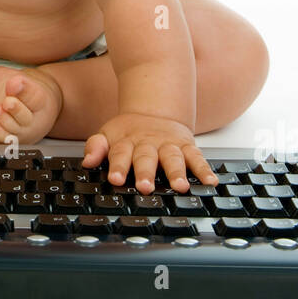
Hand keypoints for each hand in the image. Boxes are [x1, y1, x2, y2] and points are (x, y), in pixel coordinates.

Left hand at [82, 112, 216, 193]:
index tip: (116, 178)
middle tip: (146, 187)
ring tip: (180, 187)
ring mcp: (169, 146)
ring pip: (173, 159)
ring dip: (177, 173)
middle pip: (147, 158)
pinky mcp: (187, 147)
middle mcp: (149, 145)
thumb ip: (96, 147)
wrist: (155, 112)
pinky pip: (197, 158)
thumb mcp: (108, 135)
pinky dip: (205, 170)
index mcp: (127, 142)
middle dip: (146, 173)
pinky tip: (210, 182)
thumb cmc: (129, 132)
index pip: (120, 154)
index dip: (118, 166)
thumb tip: (87, 161)